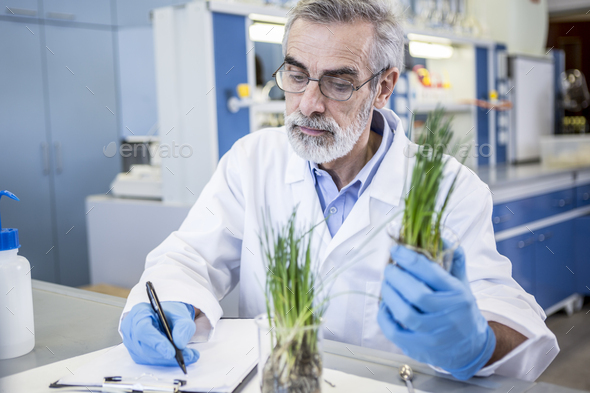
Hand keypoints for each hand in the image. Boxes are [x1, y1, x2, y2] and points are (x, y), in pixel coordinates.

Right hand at [121, 301, 199, 366]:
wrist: (165, 318)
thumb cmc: (169, 314)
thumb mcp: (180, 314)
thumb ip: (183, 326)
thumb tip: (180, 343)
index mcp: (139, 313)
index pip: (143, 330)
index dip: (157, 342)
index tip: (172, 352)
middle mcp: (132, 329)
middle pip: (145, 347)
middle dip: (167, 354)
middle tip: (188, 355)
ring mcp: (133, 343)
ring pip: (149, 357)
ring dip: (170, 360)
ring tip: (190, 356)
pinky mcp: (138, 354)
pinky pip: (151, 361)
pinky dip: (167, 362)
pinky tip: (182, 358)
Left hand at [378, 245, 495, 379]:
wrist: (470, 348)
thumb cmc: (460, 310)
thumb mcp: (461, 283)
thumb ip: (451, 259)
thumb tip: (438, 235)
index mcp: (458, 295)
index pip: (431, 273)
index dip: (409, 258)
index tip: (396, 250)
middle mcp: (448, 316)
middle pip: (416, 294)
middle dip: (396, 276)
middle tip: (389, 268)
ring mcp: (434, 335)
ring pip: (405, 313)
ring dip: (388, 294)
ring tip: (386, 284)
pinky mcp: (420, 349)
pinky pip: (394, 332)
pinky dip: (384, 316)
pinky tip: (385, 305)